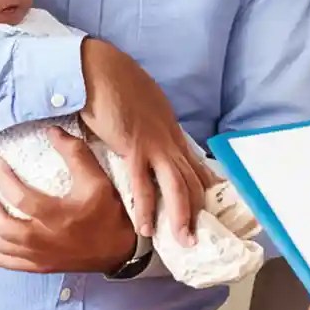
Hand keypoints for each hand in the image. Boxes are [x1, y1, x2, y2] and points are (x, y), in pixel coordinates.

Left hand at [0, 127, 138, 273]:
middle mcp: (42, 240)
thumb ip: (76, 154)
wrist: (119, 250)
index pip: (18, 195)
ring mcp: (38, 256)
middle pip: (0, 223)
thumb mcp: (98, 180)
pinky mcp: (37, 266)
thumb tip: (51, 130)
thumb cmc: (108, 212)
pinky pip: (4, 261)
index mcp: (56, 216)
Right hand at [79, 38, 203, 245]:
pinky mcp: (133, 148)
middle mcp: (168, 138)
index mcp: (169, 129)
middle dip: (198, 209)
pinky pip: (143, 185)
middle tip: (201, 235)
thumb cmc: (113, 83)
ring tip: (183, 241)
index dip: (204, 185)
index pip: (194, 163)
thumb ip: (146, 123)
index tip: (211, 204)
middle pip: (192, 178)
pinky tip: (145, 228)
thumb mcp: (140, 107)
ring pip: (177, 186)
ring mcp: (154, 144)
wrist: (98, 68)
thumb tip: (143, 131)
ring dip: (181, 217)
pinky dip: (146, 209)